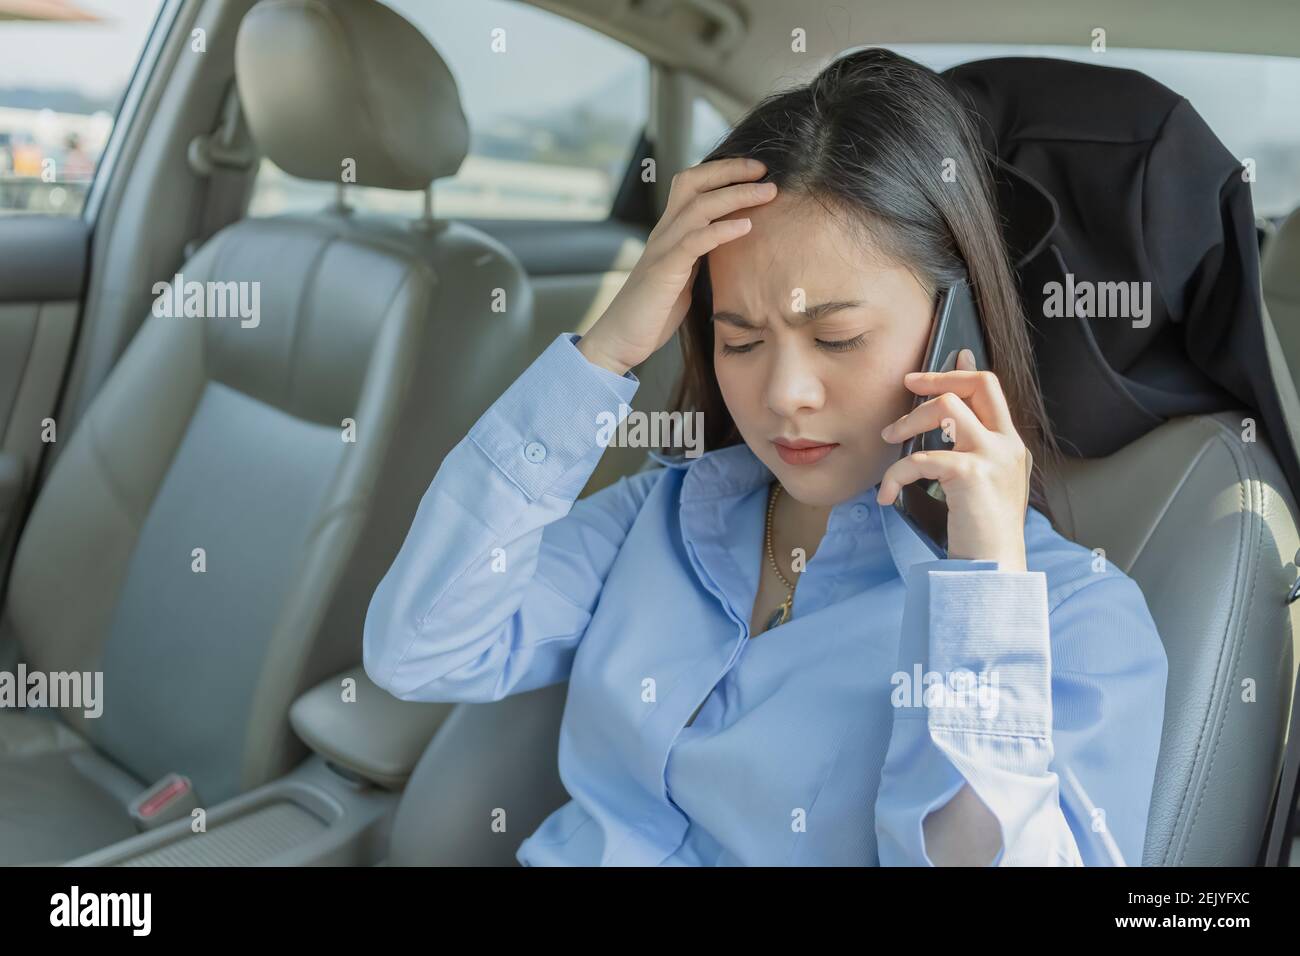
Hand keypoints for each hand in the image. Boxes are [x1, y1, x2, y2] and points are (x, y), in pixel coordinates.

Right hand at [577, 157, 778, 374]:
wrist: (619, 340)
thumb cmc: (653, 314)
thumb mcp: (683, 277)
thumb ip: (701, 257)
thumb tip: (732, 248)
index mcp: (668, 232)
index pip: (692, 186)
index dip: (723, 172)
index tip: (756, 172)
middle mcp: (663, 233)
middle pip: (693, 182)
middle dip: (730, 171)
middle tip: (764, 170)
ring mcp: (662, 250)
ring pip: (699, 207)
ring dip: (737, 196)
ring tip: (767, 193)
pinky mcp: (664, 271)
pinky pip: (694, 242)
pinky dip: (722, 230)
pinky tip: (746, 227)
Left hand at [875, 349, 1031, 571]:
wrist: (995, 571)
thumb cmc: (981, 536)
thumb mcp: (983, 489)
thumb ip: (972, 457)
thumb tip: (942, 437)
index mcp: (1011, 446)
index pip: (993, 390)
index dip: (967, 369)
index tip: (952, 352)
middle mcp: (1008, 446)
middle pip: (978, 384)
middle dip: (938, 378)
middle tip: (907, 385)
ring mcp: (993, 458)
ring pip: (947, 409)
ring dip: (909, 421)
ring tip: (890, 440)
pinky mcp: (972, 475)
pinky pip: (923, 457)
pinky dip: (897, 474)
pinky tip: (887, 496)